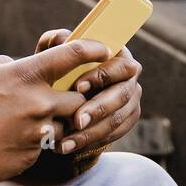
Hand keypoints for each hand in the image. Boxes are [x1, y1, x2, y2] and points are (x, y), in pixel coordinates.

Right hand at [0, 38, 113, 185]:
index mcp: (24, 76)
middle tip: (61, 95)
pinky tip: (10, 140)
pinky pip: (44, 146)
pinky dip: (35, 141)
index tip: (103, 49)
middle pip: (80, 98)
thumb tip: (16, 66)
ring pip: (65, 125)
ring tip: (29, 121)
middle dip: (76, 96)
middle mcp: (38, 104)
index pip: (73, 55)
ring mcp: (36, 133)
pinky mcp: (30, 157)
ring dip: (55, 122)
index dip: (93, 48)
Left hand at [34, 28, 142, 153]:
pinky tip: (68, 147)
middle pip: (121, 95)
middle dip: (98, 109)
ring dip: (90, 132)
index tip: (78, 87)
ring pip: (116, 120)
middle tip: (75, 121)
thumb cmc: (61, 69)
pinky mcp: (126, 122)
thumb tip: (60, 38)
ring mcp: (130, 101)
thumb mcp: (54, 55)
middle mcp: (129, 78)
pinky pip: (112, 135)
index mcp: (117, 56)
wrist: (64, 96)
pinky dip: (90, 142)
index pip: (118, 65)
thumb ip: (55, 43)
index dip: (102, 76)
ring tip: (64, 142)